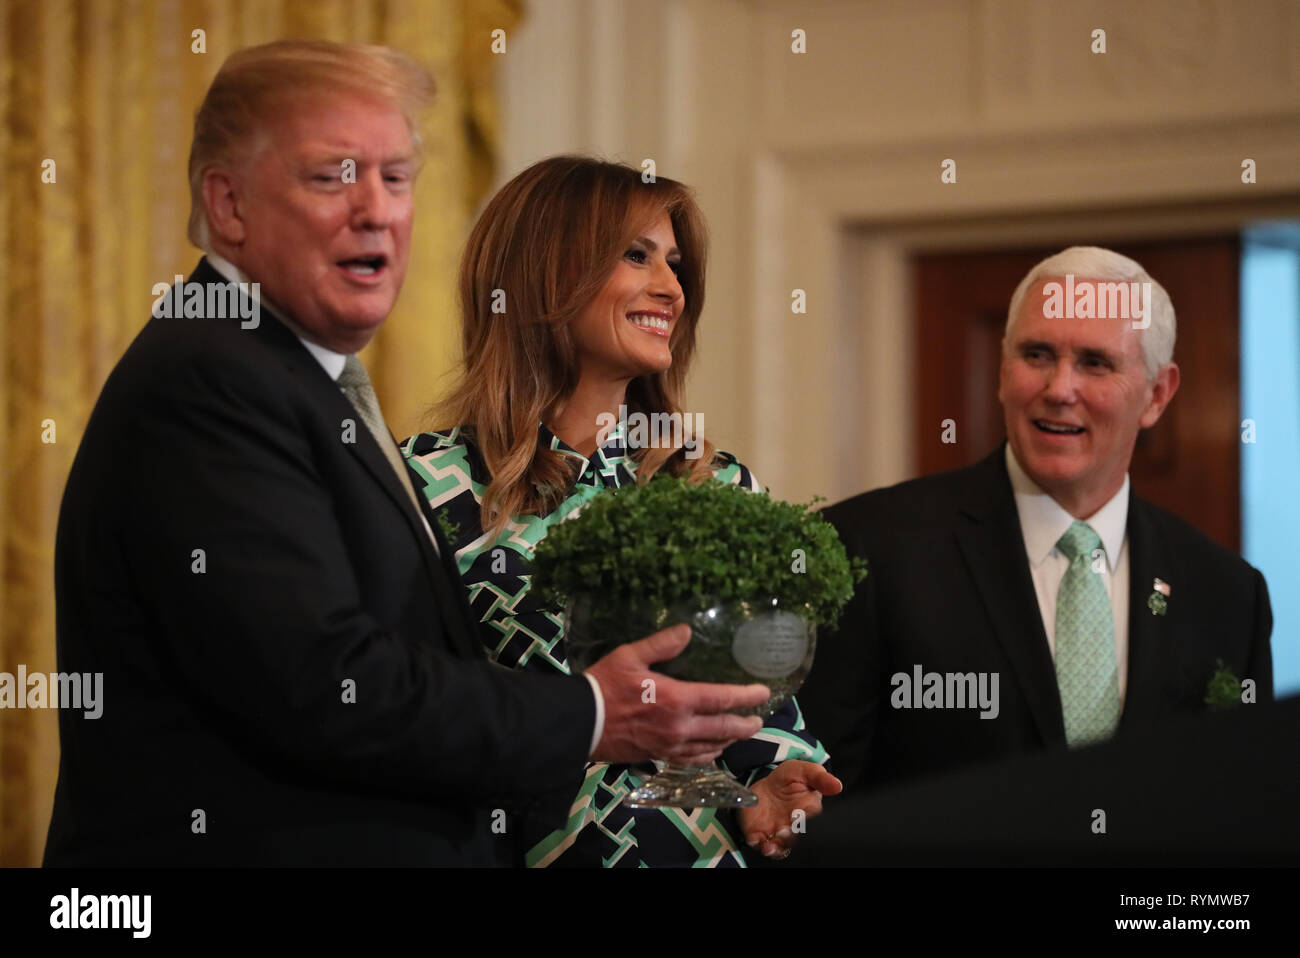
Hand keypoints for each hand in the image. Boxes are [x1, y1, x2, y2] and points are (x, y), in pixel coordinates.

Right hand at [587, 624, 769, 764]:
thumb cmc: (605, 685)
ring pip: (711, 747)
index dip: (746, 696)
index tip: (763, 692)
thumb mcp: (631, 655)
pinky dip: (708, 755)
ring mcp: (670, 746)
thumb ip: (661, 644)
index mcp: (677, 699)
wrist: (581, 723)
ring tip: (740, 733)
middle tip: (759, 720)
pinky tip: (712, 751)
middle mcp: (680, 726)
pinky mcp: (659, 757)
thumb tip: (687, 630)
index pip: (722, 698)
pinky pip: (692, 760)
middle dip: (745, 725)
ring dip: (730, 740)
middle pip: (724, 728)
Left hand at [739, 760, 842, 859]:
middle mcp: (795, 827)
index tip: (799, 816)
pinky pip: (760, 845)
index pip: (812, 822)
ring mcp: (778, 834)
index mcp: (809, 813)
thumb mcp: (804, 771)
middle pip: (797, 840)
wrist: (765, 784)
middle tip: (784, 830)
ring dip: (777, 848)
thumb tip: (837, 785)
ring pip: (781, 849)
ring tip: (771, 845)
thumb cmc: (789, 779)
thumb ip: (820, 777)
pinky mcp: (760, 835)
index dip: (805, 822)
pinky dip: (759, 845)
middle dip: (791, 838)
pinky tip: (757, 840)